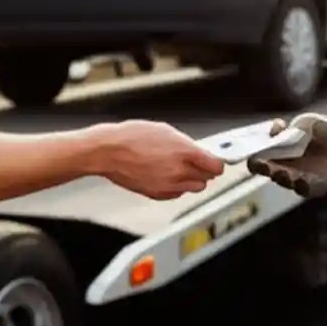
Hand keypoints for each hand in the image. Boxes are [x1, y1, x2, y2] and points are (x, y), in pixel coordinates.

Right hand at [96, 121, 225, 199]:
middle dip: (204, 170)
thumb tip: (199, 151)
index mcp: (184, 152)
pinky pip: (177, 193)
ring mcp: (169, 185)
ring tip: (180, 168)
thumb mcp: (166, 131)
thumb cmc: (132, 137)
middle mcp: (179, 171)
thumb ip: (187, 144)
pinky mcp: (158, 194)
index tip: (216, 161)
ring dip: (192, 179)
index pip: (216, 166)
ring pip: (194, 188)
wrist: (109, 151)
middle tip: (197, 162)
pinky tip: (167, 174)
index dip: (217, 163)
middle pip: (207, 179)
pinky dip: (177, 186)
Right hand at [247, 113, 326, 196]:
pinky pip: (306, 189)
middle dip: (265, 169)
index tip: (254, 156)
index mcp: (276, 152)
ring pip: (285, 180)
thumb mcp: (304, 122)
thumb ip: (288, 127)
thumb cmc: (322, 130)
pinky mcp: (315, 185)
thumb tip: (275, 128)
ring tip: (283, 173)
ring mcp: (299, 177)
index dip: (255, 159)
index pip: (258, 159)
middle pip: (268, 171)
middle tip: (265, 165)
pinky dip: (303, 186)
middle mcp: (284, 166)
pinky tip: (302, 181)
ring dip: (282, 177)